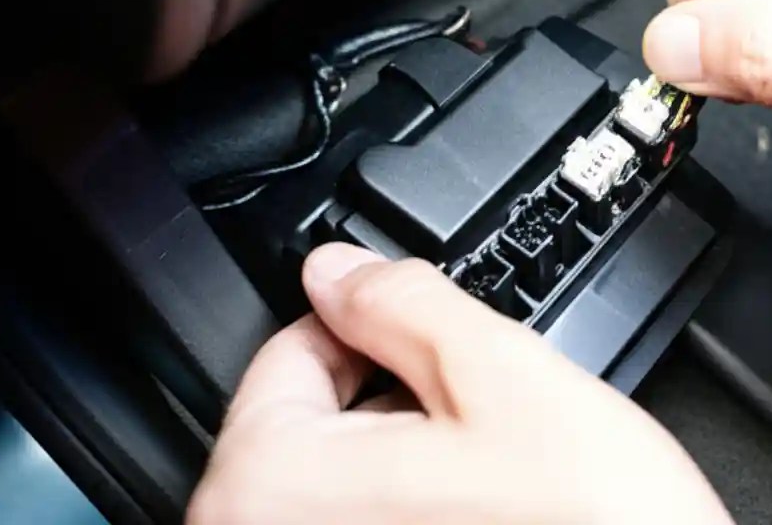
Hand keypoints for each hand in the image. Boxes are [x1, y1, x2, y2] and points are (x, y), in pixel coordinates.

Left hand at [187, 244, 730, 524]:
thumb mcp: (499, 375)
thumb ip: (402, 303)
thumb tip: (342, 271)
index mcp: (272, 486)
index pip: (291, 349)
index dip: (375, 324)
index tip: (428, 333)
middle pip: (318, 416)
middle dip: (400, 395)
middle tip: (482, 415)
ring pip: (351, 471)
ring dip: (417, 453)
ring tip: (498, 476)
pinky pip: (373, 518)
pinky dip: (421, 505)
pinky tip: (489, 512)